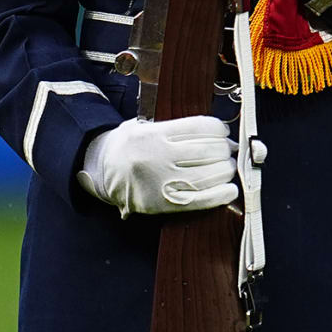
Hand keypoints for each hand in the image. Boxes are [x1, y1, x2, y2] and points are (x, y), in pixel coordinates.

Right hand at [77, 116, 238, 216]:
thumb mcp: (147, 126)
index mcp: (152, 135)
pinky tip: (229, 188)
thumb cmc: (132, 147)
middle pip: (209, 151)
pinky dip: (222, 194)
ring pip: (210, 174)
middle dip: (225, 150)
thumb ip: (181, 128)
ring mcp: (160, 183)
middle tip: (227, 152)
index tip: (223, 132)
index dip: (219, 129)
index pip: (200, 127)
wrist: (103, 172)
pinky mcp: (163, 204)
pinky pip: (202, 200)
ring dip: (226, 170)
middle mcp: (156, 158)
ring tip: (226, 167)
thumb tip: (224, 136)